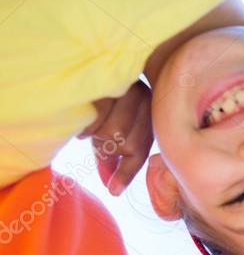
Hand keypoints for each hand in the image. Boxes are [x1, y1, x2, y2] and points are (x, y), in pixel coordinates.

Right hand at [79, 79, 152, 195]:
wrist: (87, 63)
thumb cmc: (97, 103)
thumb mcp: (107, 131)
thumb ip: (113, 158)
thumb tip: (113, 190)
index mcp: (149, 112)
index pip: (140, 150)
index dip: (126, 173)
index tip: (114, 190)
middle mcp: (144, 99)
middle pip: (126, 144)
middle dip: (105, 147)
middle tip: (94, 136)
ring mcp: (128, 89)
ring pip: (112, 133)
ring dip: (94, 133)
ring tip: (88, 121)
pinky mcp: (110, 81)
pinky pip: (97, 116)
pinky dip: (85, 121)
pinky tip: (83, 111)